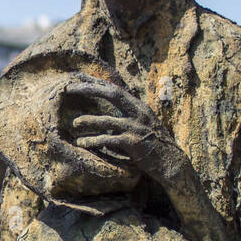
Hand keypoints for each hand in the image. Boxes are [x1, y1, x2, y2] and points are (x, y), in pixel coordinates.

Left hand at [64, 77, 189, 188]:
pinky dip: (93, 141)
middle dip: (89, 89)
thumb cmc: (154, 144)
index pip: (115, 88)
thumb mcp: (143, 123)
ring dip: (88, 120)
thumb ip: (128, 114)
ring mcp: (136, 127)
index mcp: (139, 106)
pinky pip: (108, 140)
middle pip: (112, 94)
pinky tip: (81, 143)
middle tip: (69, 87)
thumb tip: (109, 110)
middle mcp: (139, 112)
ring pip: (106, 120)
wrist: (172, 163)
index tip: (78, 76)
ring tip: (74, 123)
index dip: (97, 81)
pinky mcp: (133, 143)